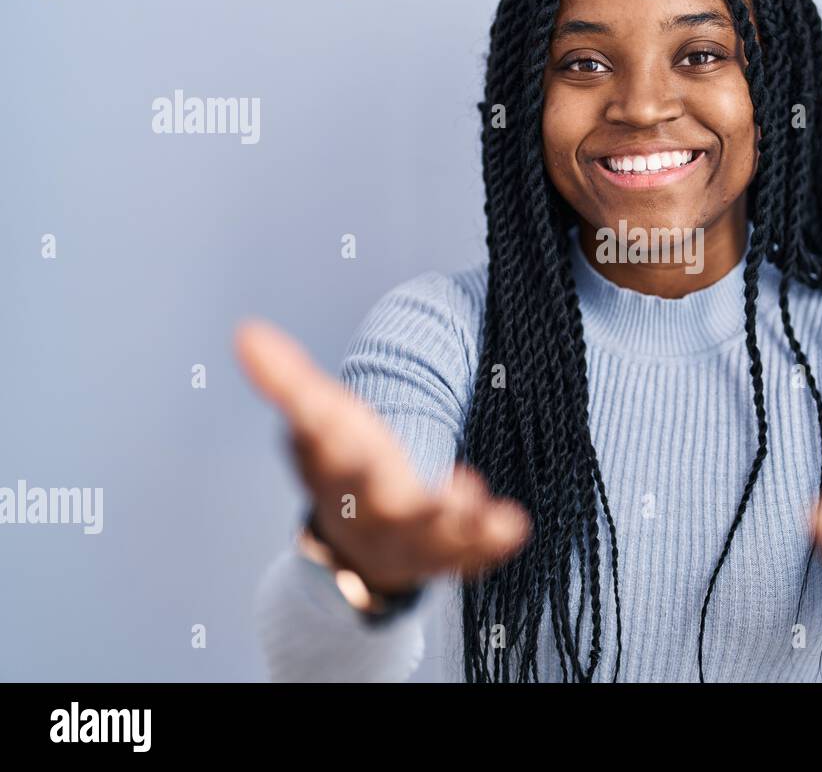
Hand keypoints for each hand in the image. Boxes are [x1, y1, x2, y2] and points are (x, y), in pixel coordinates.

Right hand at [234, 318, 530, 593]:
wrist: (360, 547)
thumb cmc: (343, 466)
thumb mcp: (320, 420)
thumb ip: (288, 381)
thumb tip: (244, 330)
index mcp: (332, 474)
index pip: (323, 457)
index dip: (320, 440)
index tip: (318, 425)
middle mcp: (369, 511)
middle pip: (379, 509)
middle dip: (402, 502)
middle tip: (433, 493)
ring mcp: (410, 537)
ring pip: (429, 540)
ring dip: (456, 526)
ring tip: (479, 504)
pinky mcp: (448, 552)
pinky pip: (470, 555)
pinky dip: (489, 543)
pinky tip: (513, 524)